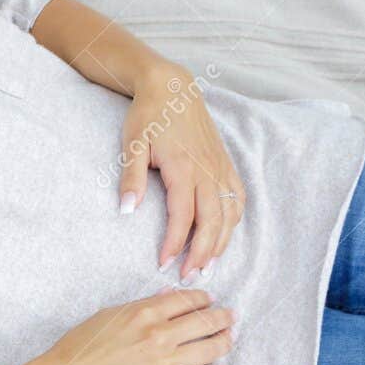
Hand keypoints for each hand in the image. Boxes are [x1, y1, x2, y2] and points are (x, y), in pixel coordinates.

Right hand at [35, 287, 234, 364]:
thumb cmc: (78, 348)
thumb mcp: (108, 315)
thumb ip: (141, 306)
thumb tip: (166, 297)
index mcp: (144, 312)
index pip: (187, 300)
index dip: (203, 299)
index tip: (208, 301)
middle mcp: (159, 335)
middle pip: (206, 321)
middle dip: (223, 317)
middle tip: (230, 317)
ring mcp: (164, 364)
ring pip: (212, 349)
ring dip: (226, 341)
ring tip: (230, 339)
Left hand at [118, 65, 245, 282]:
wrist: (173, 86)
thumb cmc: (148, 115)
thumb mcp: (132, 145)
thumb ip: (131, 179)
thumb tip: (127, 211)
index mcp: (184, 168)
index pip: (182, 217)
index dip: (175, 244)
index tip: (164, 264)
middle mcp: (208, 170)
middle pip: (212, 222)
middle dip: (202, 254)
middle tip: (188, 278)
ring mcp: (221, 167)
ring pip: (229, 213)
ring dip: (221, 242)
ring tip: (207, 266)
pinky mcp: (226, 163)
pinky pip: (237, 198)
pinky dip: (234, 221)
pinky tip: (224, 236)